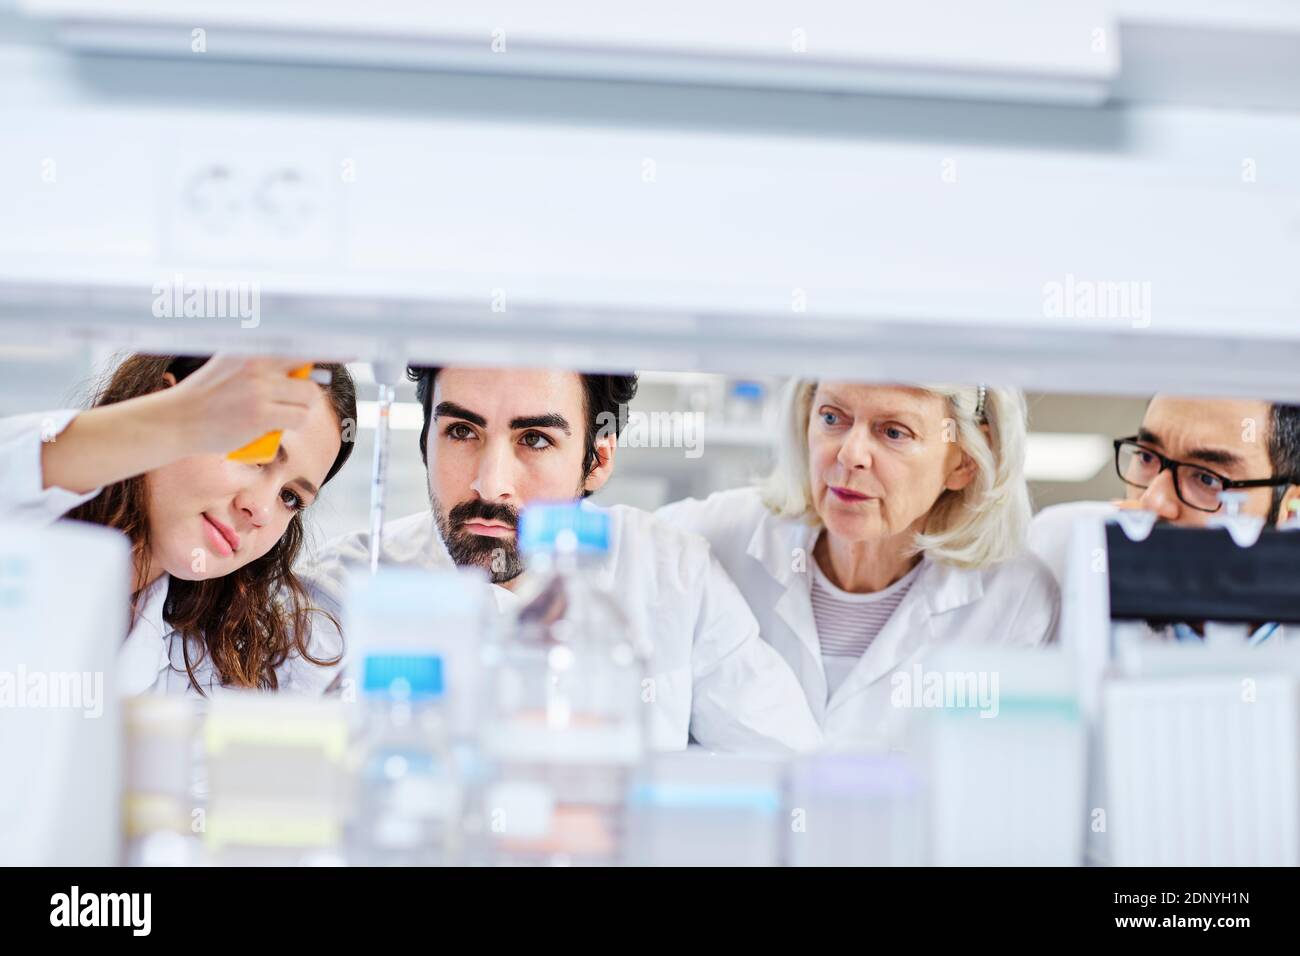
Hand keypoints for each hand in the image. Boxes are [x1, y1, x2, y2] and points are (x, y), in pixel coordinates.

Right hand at [160, 355, 323, 457]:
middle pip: (309, 371)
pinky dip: (293, 423)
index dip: (330, 346)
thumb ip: (262, 360)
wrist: (178, 421)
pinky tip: (274, 424)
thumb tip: (305, 365)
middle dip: (308, 386)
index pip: (299, 341)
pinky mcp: (262, 414)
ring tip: (277, 413)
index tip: (354, 347)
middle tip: (298, 396)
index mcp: (250, 347)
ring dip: (299, 409)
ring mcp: (260, 388)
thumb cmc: (206, 396)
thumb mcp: (230, 364)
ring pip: (308, 398)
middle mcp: (257, 362)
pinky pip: (299, 418)